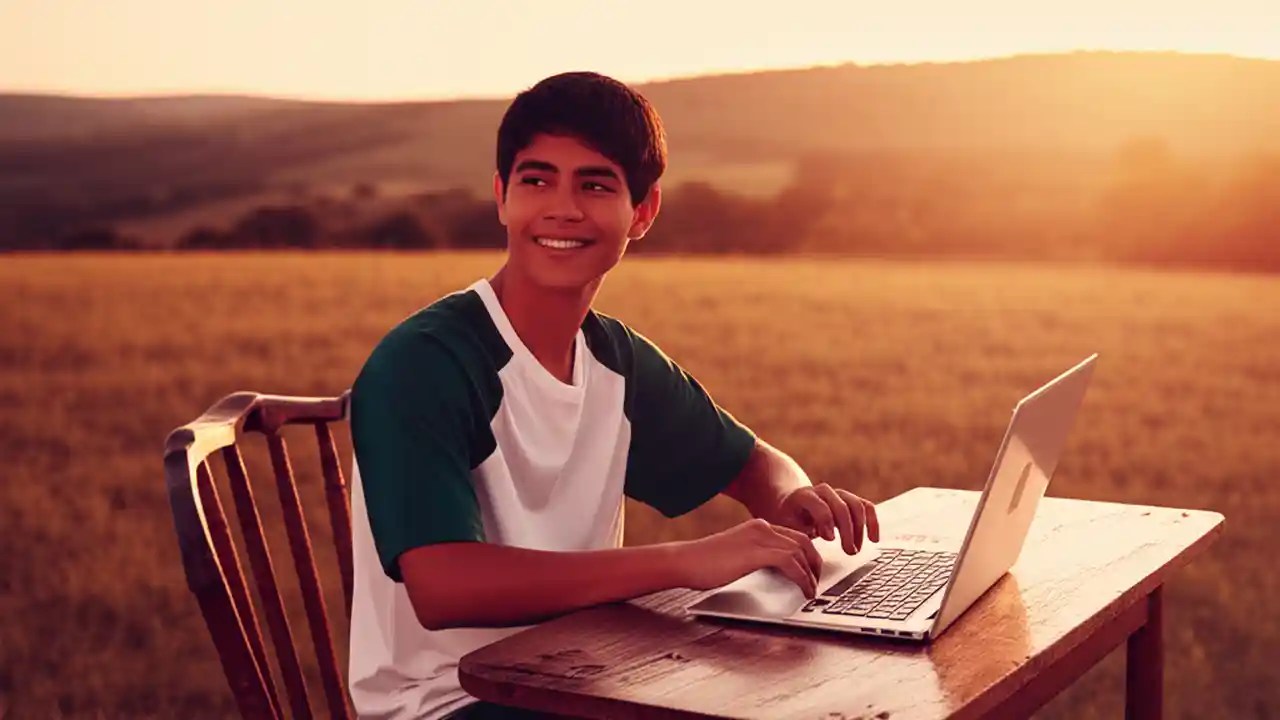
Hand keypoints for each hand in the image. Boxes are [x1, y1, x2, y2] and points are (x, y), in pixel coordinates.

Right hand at [674, 519, 823, 597]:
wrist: (685, 561)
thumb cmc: (705, 564)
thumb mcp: (737, 556)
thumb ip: (757, 558)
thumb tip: (776, 573)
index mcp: (758, 527)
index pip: (794, 536)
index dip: (808, 554)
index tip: (812, 570)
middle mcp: (762, 528)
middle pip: (804, 541)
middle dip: (815, 562)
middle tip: (817, 581)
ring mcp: (760, 538)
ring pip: (801, 551)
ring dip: (811, 573)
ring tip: (811, 589)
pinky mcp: (757, 552)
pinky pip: (791, 563)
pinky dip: (802, 578)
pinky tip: (803, 590)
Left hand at [764, 484, 879, 554]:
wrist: (790, 504)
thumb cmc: (788, 520)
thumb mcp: (785, 527)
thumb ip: (794, 536)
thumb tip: (801, 556)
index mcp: (803, 496)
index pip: (819, 505)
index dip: (826, 521)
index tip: (830, 540)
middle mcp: (822, 491)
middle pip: (841, 506)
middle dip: (848, 530)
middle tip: (849, 551)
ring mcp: (837, 494)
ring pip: (856, 505)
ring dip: (860, 529)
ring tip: (855, 550)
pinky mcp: (849, 499)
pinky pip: (866, 506)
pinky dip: (872, 522)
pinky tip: (874, 539)